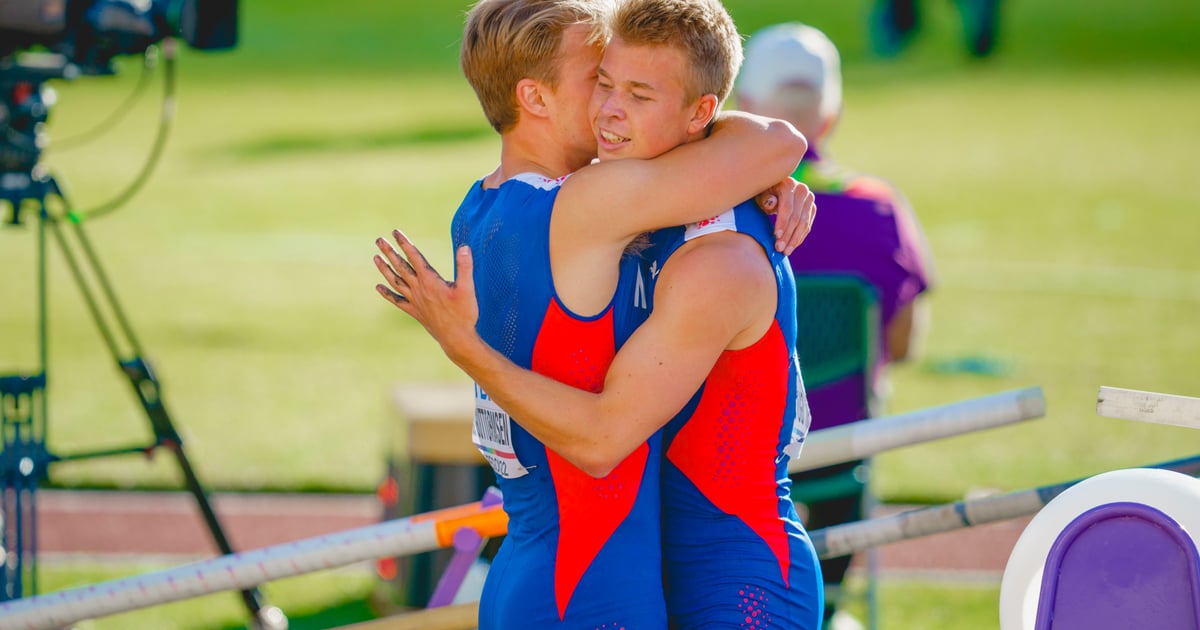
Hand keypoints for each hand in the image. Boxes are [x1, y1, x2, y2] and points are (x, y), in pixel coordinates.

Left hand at [373, 230, 480, 363]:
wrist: (456, 338)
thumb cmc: (464, 314)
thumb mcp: (468, 289)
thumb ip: (465, 267)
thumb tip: (464, 247)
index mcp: (430, 280)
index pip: (414, 257)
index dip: (405, 243)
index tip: (395, 232)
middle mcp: (418, 289)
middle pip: (400, 267)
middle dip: (389, 252)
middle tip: (378, 240)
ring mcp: (415, 301)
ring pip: (395, 281)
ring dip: (385, 269)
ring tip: (375, 258)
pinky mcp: (415, 312)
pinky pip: (397, 301)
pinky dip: (387, 293)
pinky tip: (378, 288)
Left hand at [754, 177, 815, 254]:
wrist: (774, 189)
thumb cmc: (763, 193)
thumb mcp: (760, 195)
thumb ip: (765, 199)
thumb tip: (772, 203)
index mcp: (788, 184)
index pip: (787, 208)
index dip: (782, 223)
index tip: (775, 237)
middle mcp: (802, 189)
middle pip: (797, 217)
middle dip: (788, 235)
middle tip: (779, 249)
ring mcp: (809, 199)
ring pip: (804, 223)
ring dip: (795, 240)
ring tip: (785, 252)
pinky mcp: (812, 208)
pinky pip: (807, 226)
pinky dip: (799, 237)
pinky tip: (792, 246)